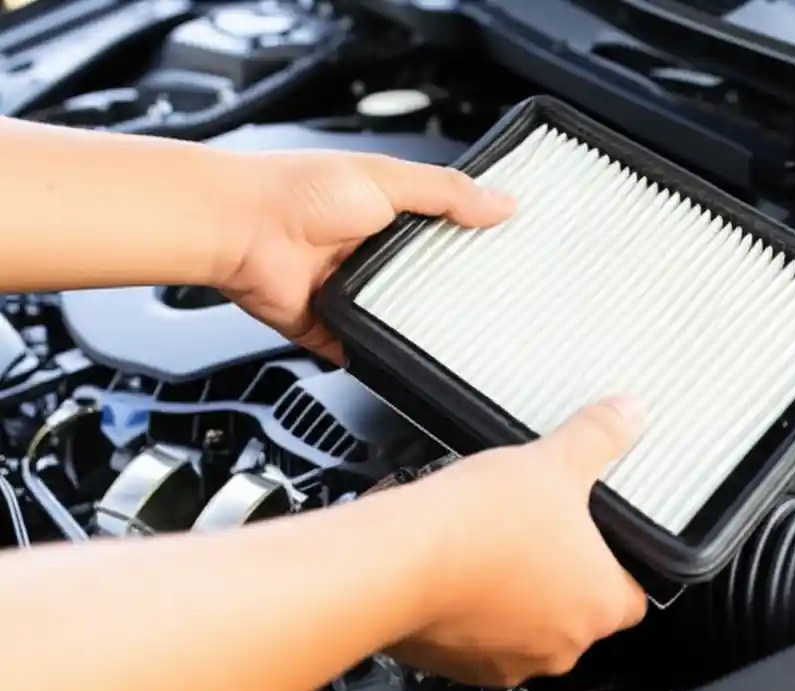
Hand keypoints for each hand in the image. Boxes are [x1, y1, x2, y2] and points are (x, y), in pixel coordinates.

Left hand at [216, 151, 514, 362]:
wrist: (238, 228)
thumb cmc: (297, 191)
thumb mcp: (388, 179)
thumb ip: (447, 192)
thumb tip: (502, 202)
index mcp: (389, 213)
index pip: (446, 234)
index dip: (475, 246)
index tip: (509, 260)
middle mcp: (371, 253)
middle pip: (428, 283)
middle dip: (451, 294)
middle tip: (489, 306)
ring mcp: (352, 293)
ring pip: (401, 321)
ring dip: (418, 327)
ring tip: (455, 337)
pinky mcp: (332, 328)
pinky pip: (365, 352)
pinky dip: (381, 359)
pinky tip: (407, 361)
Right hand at [388, 396, 648, 686]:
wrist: (398, 560)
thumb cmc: (480, 525)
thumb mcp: (554, 462)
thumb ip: (599, 437)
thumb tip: (628, 413)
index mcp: (600, 604)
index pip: (635, 596)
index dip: (620, 564)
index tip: (600, 539)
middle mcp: (561, 645)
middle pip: (578, 611)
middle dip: (561, 574)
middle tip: (541, 529)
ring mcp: (507, 661)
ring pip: (525, 626)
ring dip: (515, 594)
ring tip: (495, 542)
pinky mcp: (457, 665)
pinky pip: (477, 640)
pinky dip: (472, 610)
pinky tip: (459, 567)